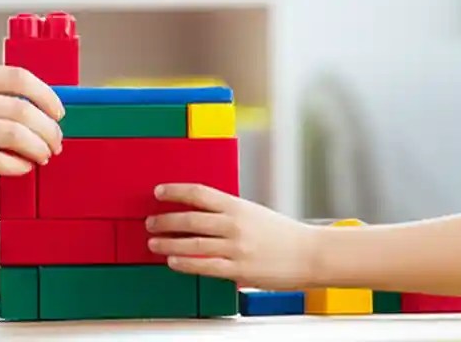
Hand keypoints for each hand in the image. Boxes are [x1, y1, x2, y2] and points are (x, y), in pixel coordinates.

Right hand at [0, 64, 64, 183]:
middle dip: (48, 128)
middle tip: (55, 142)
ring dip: (37, 147)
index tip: (58, 111)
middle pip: (22, 107)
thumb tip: (19, 102)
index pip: (18, 77)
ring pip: (13, 133)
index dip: (47, 95)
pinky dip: (15, 166)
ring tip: (43, 157)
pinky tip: (21, 169)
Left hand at [146, 184, 317, 289]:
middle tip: (150, 222)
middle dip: (165, 220)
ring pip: (191, 243)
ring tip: (154, 243)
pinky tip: (173, 261)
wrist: (310, 254)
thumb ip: (229, 214)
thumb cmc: (283, 235)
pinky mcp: (239, 270)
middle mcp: (234, 224)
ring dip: (167, 243)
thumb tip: (200, 215)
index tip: (159, 192)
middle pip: (189, 219)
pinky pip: (204, 266)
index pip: (199, 193)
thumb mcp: (254, 213)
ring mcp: (236, 248)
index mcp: (238, 205)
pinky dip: (184, 263)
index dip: (175, 191)